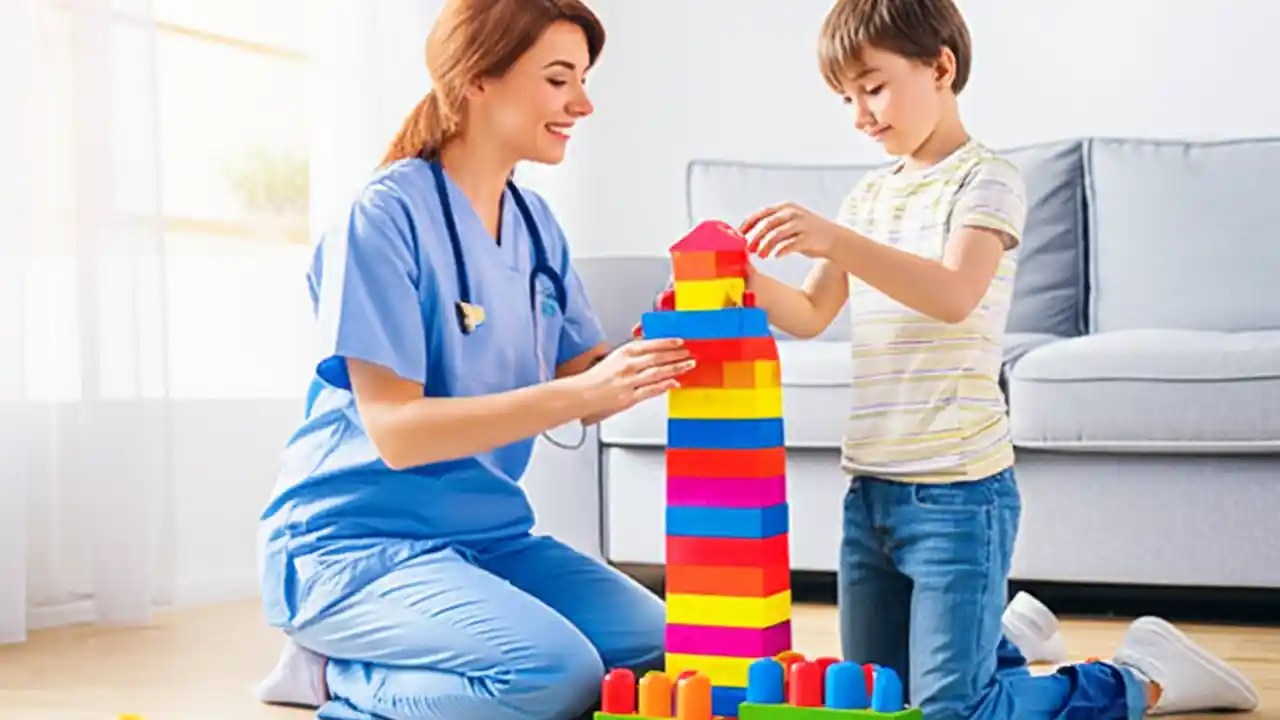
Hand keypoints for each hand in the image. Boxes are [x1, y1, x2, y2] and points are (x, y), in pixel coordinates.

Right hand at [570, 338, 693, 419]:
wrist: (582, 394)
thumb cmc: (597, 377)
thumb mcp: (615, 357)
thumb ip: (634, 352)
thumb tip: (652, 348)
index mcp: (623, 352)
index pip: (650, 344)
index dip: (667, 342)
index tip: (679, 342)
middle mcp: (628, 365)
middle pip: (657, 358)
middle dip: (676, 355)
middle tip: (689, 354)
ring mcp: (629, 381)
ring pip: (658, 372)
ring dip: (675, 369)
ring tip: (687, 366)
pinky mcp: (630, 397)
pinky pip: (651, 390)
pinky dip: (664, 386)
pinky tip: (674, 382)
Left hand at [739, 202, 845, 259]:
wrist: (835, 239)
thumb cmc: (807, 232)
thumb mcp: (789, 223)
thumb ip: (772, 226)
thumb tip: (750, 237)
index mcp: (785, 207)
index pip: (761, 213)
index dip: (748, 224)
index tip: (740, 235)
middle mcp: (792, 213)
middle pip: (767, 223)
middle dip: (755, 237)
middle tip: (749, 249)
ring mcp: (801, 224)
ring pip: (777, 234)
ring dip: (766, 246)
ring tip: (761, 255)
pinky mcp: (808, 237)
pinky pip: (790, 244)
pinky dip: (781, 251)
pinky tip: (777, 256)